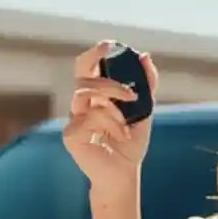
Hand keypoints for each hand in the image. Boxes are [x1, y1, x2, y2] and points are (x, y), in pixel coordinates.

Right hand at [61, 41, 160, 192]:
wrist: (124, 173)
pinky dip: (110, 125)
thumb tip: (146, 56)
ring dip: (112, 107)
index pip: (86, 66)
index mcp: (94, 95)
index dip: (94, 53)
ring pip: (86, 95)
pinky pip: (89, 118)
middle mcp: (80, 105)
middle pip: (83, 77)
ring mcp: (72, 119)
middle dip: (110, 82)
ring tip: (126, 124)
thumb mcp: (144, 110)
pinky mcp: (70, 135)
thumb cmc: (130, 144)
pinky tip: (119, 136)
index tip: (110, 45)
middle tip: (131, 94)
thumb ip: (147, 85)